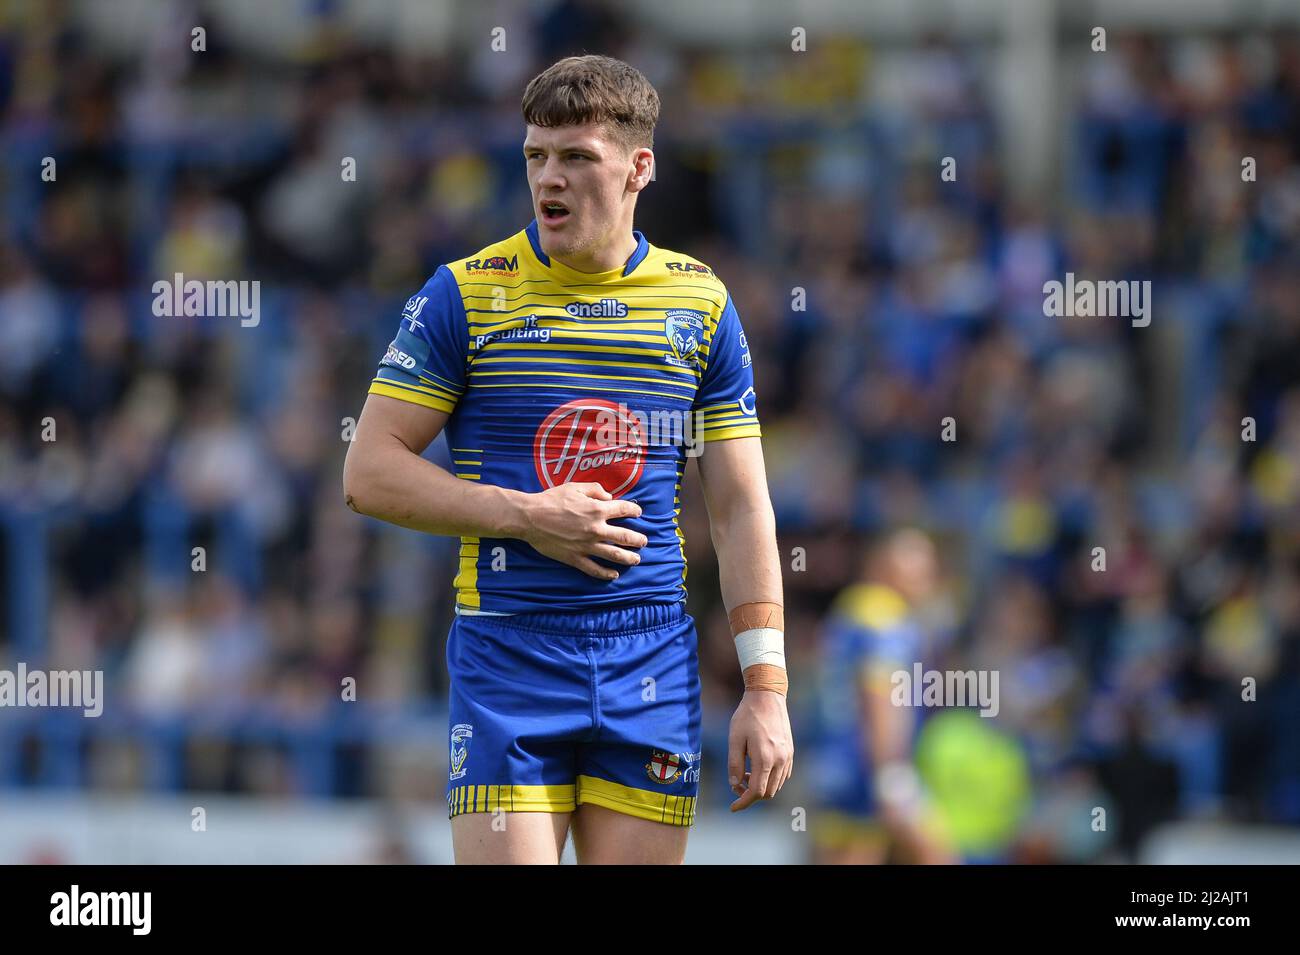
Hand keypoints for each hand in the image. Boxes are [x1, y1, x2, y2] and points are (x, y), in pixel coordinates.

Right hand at [521, 482, 646, 580]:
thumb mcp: (574, 487)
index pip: (624, 509)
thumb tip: (609, 497)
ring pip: (614, 555)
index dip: (634, 510)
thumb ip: (595, 490)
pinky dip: (606, 573)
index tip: (638, 512)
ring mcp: (586, 546)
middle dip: (638, 539)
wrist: (530, 517)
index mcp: (597, 509)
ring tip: (636, 559)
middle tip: (644, 541)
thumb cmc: (551, 500)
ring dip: (629, 558)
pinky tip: (613, 574)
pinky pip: (594, 569)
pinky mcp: (575, 558)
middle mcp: (596, 529)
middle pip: (626, 536)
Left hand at [727, 688, 793, 810]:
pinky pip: (783, 775)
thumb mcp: (734, 739)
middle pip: (767, 792)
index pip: (756, 791)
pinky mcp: (790, 752)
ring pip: (776, 786)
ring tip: (745, 773)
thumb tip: (734, 785)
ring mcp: (787, 756)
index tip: (732, 808)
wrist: (767, 696)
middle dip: (751, 795)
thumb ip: (734, 764)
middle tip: (736, 784)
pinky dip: (770, 779)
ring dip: (761, 787)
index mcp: (765, 758)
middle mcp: (780, 760)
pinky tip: (757, 768)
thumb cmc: (747, 716)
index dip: (743, 802)